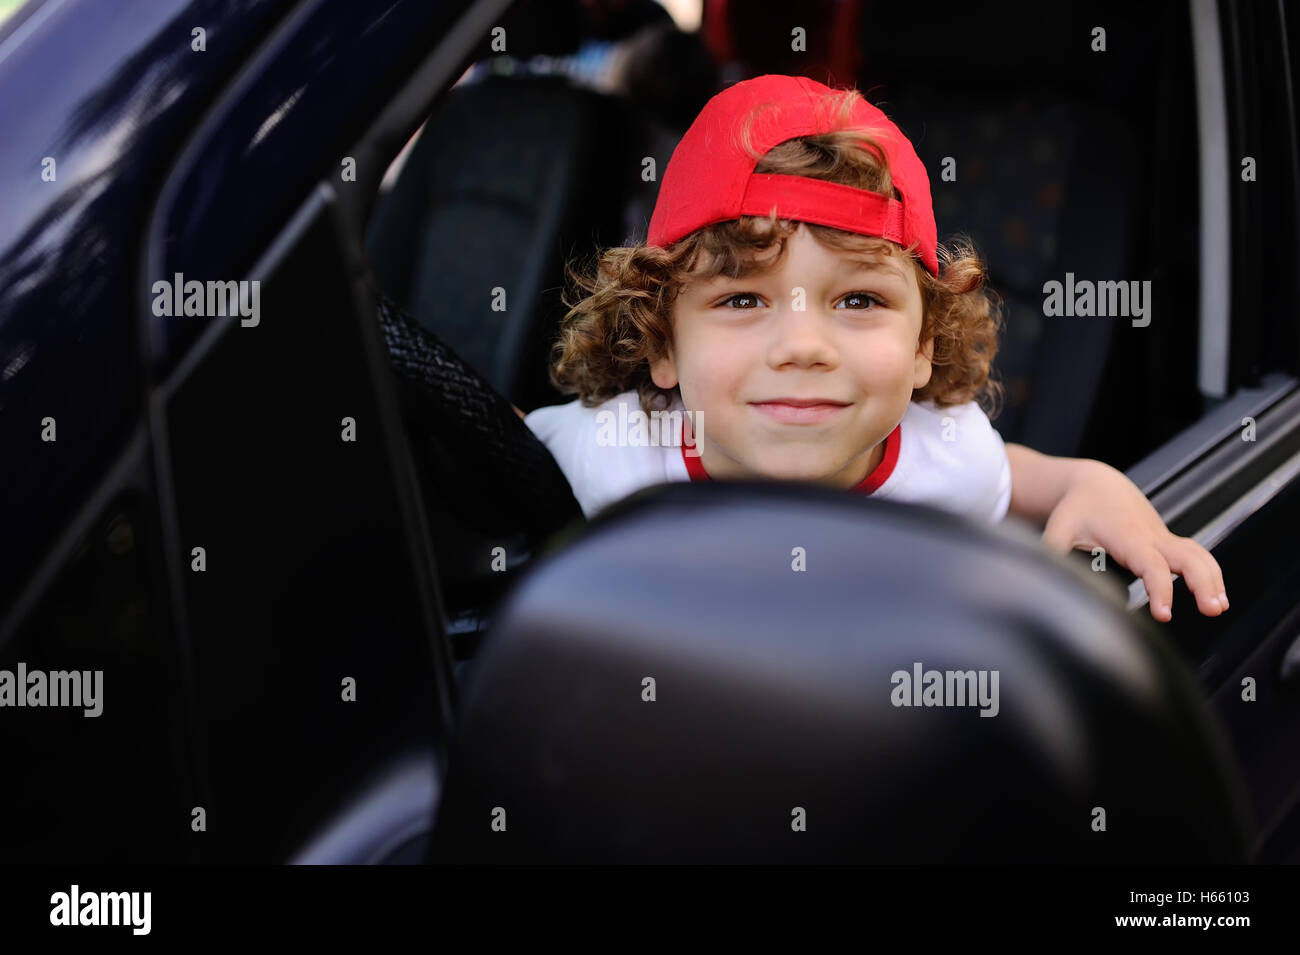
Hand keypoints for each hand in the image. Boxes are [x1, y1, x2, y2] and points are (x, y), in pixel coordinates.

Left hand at [1039, 461, 1228, 621]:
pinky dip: (1210, 573)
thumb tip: (1038, 577)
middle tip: (1213, 609)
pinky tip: (1215, 596)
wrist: (1095, 484)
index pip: (1150, 565)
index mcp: (1127, 537)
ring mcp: (1163, 538)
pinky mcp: (1167, 542)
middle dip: (1203, 582)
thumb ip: (1050, 553)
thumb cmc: (1075, 509)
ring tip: (1219, 607)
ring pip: (1198, 555)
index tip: (1164, 614)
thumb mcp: (1057, 529)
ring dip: (1213, 579)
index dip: (1160, 589)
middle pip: (1188, 557)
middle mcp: (1151, 537)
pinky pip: (1196, 556)